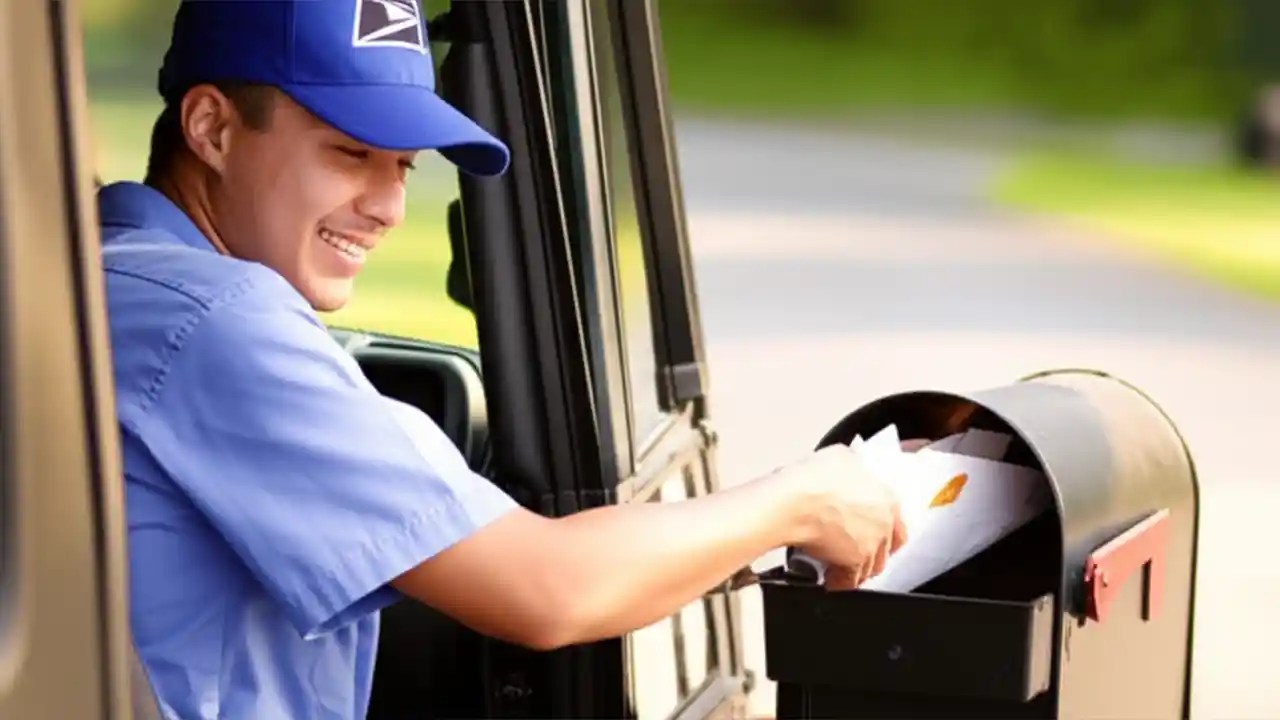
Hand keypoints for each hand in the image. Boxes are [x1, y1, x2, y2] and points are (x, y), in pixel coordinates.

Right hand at [779, 445, 907, 589]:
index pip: (898, 525)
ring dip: (857, 569)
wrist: (794, 502)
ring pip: (869, 568)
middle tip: (856, 553)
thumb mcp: (841, 456)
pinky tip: (829, 579)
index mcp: (886, 498)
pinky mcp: (851, 564)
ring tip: (840, 567)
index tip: (872, 536)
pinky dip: (839, 582)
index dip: (884, 532)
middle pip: (885, 550)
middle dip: (871, 553)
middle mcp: (883, 524)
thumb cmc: (811, 479)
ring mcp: (870, 546)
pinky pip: (849, 582)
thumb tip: (852, 467)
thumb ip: (856, 467)